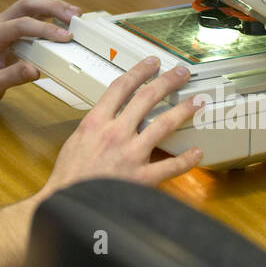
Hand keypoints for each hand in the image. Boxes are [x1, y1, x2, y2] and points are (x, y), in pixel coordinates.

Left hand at [0, 0, 81, 109]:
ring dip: (54, 5)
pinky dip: (50, 12)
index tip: (65, 37)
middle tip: (75, 17)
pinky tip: (64, 19)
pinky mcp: (13, 27)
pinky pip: (32, 13)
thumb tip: (35, 70)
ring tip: (75, 14)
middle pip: (27, 3)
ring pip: (31, 4)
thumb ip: (12, 77)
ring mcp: (6, 23)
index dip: (45, 28)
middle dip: (53, 6)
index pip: (22, 24)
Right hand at [38, 57, 201, 193]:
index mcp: (96, 122)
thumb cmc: (69, 176)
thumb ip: (96, 127)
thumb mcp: (76, 141)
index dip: (139, 71)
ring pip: (163, 125)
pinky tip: (197, 152)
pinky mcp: (141, 177)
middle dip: (167, 82)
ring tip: (197, 101)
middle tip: (181, 73)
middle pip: (146, 99)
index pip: (121, 88)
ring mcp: (131, 154)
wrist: (68, 203)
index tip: (152, 63)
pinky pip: (170, 167)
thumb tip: (108, 117)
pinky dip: (186, 160)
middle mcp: (116, 133)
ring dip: (183, 110)